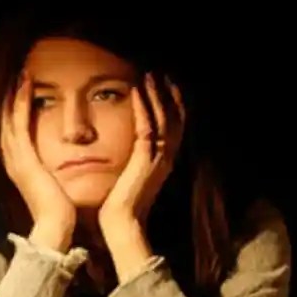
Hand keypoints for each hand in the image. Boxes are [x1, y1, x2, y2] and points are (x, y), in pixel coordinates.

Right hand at [0, 71, 74, 249]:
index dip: (16, 111)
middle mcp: (14, 159)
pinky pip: (20, 122)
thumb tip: (64, 168)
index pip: (16, 132)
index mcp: (22, 166)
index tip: (24, 93)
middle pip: (7, 121)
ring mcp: (16, 157)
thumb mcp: (56, 186)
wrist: (57, 226)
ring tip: (20, 75)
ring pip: (10, 117)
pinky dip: (20, 103)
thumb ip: (55, 174)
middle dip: (10, 99)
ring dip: (14, 95)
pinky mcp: (24, 157)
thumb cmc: (62, 211)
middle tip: (17, 77)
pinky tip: (25, 86)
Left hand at [99, 72, 185, 232]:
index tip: (168, 85)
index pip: (176, 127)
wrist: (121, 224)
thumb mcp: (133, 178)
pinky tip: (136, 91)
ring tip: (149, 75)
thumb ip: (136, 162)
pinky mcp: (145, 160)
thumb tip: (130, 151)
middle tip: (162, 73)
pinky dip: (143, 108)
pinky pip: (146, 128)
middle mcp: (166, 158)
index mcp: (164, 162)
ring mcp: (158, 159)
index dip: (175, 105)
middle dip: (170, 94)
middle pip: (175, 119)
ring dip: (157, 96)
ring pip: (164, 120)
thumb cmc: (121, 205)